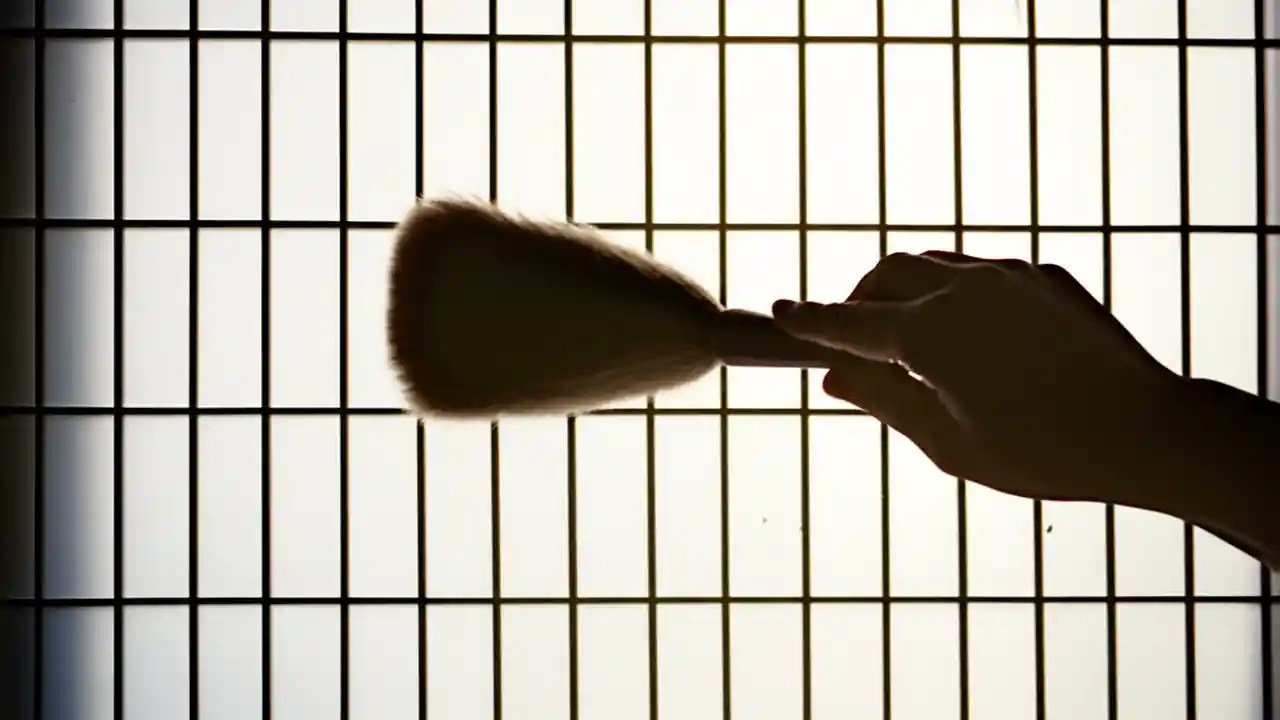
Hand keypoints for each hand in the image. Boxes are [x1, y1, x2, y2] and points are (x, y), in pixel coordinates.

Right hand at [772, 251, 1186, 506]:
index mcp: (929, 335)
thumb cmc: (1043, 451)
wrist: (1145, 430)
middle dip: (859, 300)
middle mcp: (962, 290)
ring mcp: (1007, 276)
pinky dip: (952, 291)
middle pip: (886, 275)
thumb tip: (836, 377)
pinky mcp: (1044, 277)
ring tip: (909, 333)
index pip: (848, 323)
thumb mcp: (948, 441)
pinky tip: (969, 332)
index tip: (780, 313)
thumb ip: (885, 400)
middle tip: (855, 339)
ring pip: (932, 264)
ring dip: (904, 289)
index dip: (810, 321)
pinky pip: (978, 271)